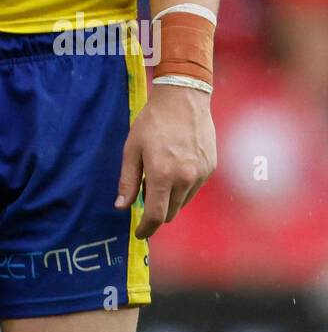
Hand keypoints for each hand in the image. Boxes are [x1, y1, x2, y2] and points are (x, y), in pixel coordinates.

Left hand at [115, 83, 216, 238]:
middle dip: (156, 211)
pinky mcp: (210, 168)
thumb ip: (127, 180)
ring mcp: (201, 174)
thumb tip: (121, 206)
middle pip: (170, 213)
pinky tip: (174, 166)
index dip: (146, 228)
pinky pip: (194, 189)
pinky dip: (182, 187)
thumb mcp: (132, 148)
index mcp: (163, 174)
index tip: (139, 233)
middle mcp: (185, 178)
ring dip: (169, 199)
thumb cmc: (152, 122)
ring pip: (183, 202)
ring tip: (158, 173)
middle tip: (144, 191)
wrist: (183, 98)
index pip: (156, 215)